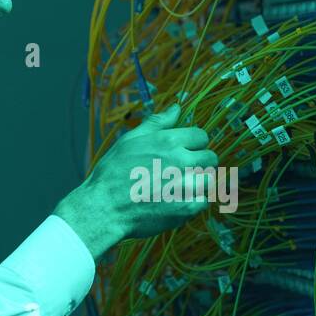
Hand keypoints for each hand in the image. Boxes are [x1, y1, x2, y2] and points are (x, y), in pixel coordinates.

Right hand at [55, 103, 216, 257]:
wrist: (104, 208)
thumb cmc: (113, 173)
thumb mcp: (130, 140)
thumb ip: (157, 123)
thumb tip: (177, 108)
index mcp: (168, 141)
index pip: (201, 136)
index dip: (194, 144)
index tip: (184, 152)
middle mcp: (181, 160)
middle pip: (211, 158)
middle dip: (201, 163)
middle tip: (184, 171)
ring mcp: (185, 184)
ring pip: (209, 179)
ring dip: (199, 183)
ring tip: (181, 188)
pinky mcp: (186, 207)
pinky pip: (204, 201)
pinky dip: (194, 202)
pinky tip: (178, 202)